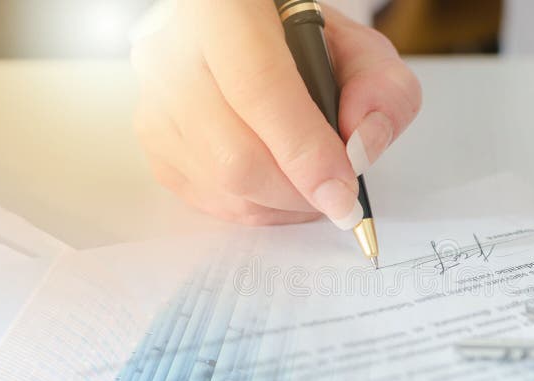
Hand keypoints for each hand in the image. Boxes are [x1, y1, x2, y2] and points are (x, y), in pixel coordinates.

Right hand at [130, 0, 420, 227]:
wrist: (253, 40)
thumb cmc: (306, 44)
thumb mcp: (361, 51)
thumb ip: (381, 89)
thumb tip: (359, 148)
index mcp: (224, 10)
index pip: (260, 88)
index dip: (305, 152)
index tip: (342, 193)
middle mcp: (173, 51)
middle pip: (234, 155)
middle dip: (298, 192)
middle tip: (336, 193)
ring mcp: (155, 98)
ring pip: (220, 185)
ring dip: (282, 205)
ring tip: (313, 187)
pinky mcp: (153, 139)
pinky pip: (207, 199)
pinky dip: (257, 208)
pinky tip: (281, 188)